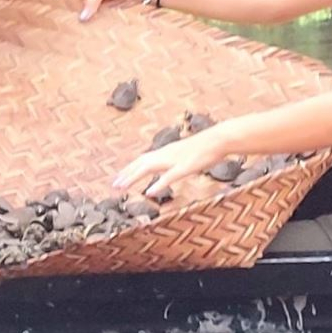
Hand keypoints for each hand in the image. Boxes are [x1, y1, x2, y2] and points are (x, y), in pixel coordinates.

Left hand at [112, 124, 237, 198]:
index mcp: (165, 151)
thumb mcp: (185, 152)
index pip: (142, 160)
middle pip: (140, 163)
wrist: (218, 139)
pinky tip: (148, 193)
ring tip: (121, 188)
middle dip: (125, 174)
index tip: (118, 178)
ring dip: (132, 178)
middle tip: (113, 186)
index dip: (129, 169)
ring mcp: (174, 160)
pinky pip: (168, 177)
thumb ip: (174, 159)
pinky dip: (157, 185)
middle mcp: (165, 154)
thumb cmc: (205, 147)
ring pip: (148, 169)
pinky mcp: (184, 167)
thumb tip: (168, 167)